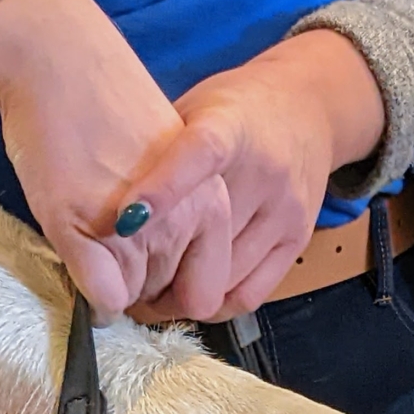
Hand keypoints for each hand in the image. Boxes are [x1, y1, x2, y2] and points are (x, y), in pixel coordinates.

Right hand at [0, 0, 232, 319]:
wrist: (58, 64)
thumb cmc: (108, 120)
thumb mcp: (170, 174)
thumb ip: (181, 227)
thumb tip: (168, 289)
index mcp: (212, 205)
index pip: (207, 293)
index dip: (175, 298)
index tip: (149, 278)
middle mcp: (187, 220)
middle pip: (167, 299)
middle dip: (140, 288)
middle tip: (111, 245)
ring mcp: (142, 229)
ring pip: (133, 300)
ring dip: (111, 280)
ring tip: (92, 225)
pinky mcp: (89, 232)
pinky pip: (101, 297)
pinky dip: (89, 293)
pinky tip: (76, 250)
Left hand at [122, 31, 385, 321]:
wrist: (308, 109)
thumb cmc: (234, 111)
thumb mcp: (194, 111)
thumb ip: (160, 152)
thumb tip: (106, 205)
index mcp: (233, 127)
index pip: (200, 157)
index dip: (164, 191)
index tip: (125, 222)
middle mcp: (266, 170)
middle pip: (209, 240)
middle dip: (158, 271)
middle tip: (119, 285)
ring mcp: (286, 209)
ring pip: (224, 278)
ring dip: (180, 295)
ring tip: (148, 297)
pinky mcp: (297, 239)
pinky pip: (249, 294)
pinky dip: (212, 303)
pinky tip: (187, 296)